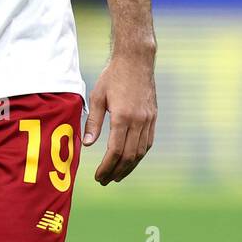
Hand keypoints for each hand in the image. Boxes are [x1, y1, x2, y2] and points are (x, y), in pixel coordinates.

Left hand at [84, 54, 155, 184]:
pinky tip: (131, 160)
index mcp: (123, 117)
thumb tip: (88, 145)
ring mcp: (148, 119)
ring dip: (129, 167)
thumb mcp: (98, 96)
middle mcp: (138, 121)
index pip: (115, 151)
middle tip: (105, 181)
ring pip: (140, 152)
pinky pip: (148, 142)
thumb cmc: (113, 76)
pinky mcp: (153, 116)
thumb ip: (93, 122)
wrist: (137, 60)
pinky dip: (139, 155)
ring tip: (117, 176)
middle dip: (116, 172)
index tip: (98, 177)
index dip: (106, 167)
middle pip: (129, 156)